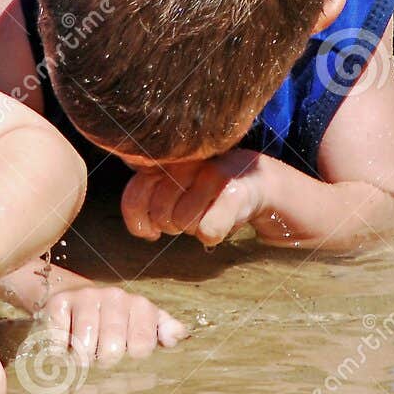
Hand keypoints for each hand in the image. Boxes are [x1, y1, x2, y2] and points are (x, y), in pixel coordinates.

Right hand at [43, 284, 185, 365]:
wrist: (76, 296)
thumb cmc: (117, 320)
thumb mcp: (145, 324)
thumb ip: (165, 330)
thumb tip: (178, 337)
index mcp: (140, 305)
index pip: (141, 346)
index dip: (131, 361)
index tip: (125, 357)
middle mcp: (114, 296)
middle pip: (111, 349)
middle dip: (104, 362)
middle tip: (101, 358)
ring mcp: (85, 297)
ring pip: (84, 345)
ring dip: (82, 359)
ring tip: (84, 354)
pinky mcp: (59, 302)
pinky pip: (59, 338)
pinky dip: (60, 350)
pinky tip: (65, 346)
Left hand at [120, 148, 269, 247]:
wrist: (258, 182)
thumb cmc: (208, 188)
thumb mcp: (175, 186)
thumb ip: (150, 197)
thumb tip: (144, 227)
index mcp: (165, 159)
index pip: (135, 195)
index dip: (138, 221)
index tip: (150, 231)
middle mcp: (185, 162)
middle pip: (159, 213)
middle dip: (171, 225)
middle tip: (189, 217)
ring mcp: (210, 174)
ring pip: (182, 222)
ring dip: (194, 228)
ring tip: (208, 212)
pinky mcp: (234, 192)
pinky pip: (208, 230)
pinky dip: (214, 234)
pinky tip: (223, 220)